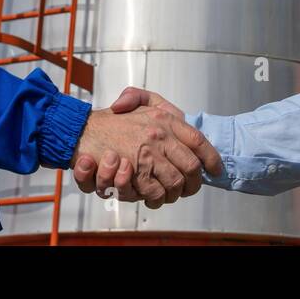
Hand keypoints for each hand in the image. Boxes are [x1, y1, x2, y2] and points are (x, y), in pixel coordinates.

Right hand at [70, 87, 222, 207]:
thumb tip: (177, 114)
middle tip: (191, 188)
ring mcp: (148, 154)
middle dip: (194, 182)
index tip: (215, 169)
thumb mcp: (139, 100)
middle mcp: (160, 135)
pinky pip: (156, 192)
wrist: (84, 131)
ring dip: (176, 193)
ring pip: (176, 183)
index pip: (198, 140)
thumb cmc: (113, 120)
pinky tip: (154, 196)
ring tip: (172, 194)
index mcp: (165, 118)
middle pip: (191, 166)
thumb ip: (158, 101)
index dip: (211, 158)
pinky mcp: (135, 172)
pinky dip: (157, 198)